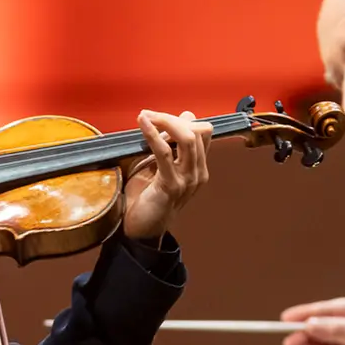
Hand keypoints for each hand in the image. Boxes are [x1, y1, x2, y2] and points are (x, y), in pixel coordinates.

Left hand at [121, 110, 212, 239]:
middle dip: (172, 118)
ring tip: (146, 116)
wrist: (142, 230)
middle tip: (149, 114)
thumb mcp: (160, 166)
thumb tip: (178, 118)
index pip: (203, 132)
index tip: (158, 116)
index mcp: (198, 168)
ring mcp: (188, 180)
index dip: (182, 119)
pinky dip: (153, 134)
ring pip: (187, 138)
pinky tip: (143, 123)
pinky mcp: (171, 185)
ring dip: (165, 121)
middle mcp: (198, 173)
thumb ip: (170, 145)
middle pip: (197, 131)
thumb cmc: (147, 199)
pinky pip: (165, 152)